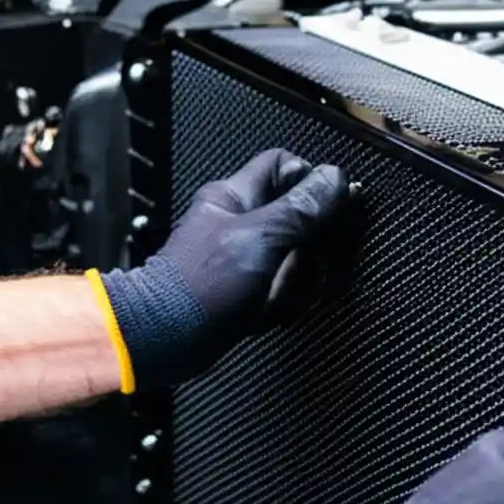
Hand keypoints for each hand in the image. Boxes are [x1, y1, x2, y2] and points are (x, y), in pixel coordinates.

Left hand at [100, 149, 347, 388]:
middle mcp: (242, 222)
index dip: (311, 182)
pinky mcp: (248, 289)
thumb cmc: (201, 285)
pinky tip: (270, 311)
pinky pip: (286, 289)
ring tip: (277, 293)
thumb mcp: (263, 238)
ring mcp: (245, 257)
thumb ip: (303, 207)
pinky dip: (285, 302)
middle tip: (302, 261)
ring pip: (298, 258)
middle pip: (301, 219)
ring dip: (299, 281)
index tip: (328, 208)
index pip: (286, 165)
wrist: (166, 338)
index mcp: (237, 195)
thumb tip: (337, 178)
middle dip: (311, 246)